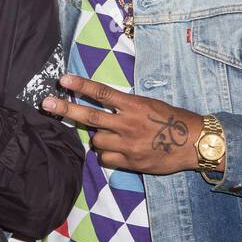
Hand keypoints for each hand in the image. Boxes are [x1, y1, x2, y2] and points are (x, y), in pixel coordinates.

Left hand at [40, 74, 211, 174]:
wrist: (195, 143)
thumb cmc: (174, 120)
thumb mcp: (150, 104)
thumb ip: (126, 106)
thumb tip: (103, 105)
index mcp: (134, 105)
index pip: (102, 92)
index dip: (81, 85)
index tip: (63, 80)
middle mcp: (127, 123)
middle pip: (89, 116)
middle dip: (65, 110)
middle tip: (46, 103)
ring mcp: (128, 143)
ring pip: (96, 140)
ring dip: (98, 137)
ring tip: (113, 135)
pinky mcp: (130, 161)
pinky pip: (106, 158)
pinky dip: (106, 154)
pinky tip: (117, 150)